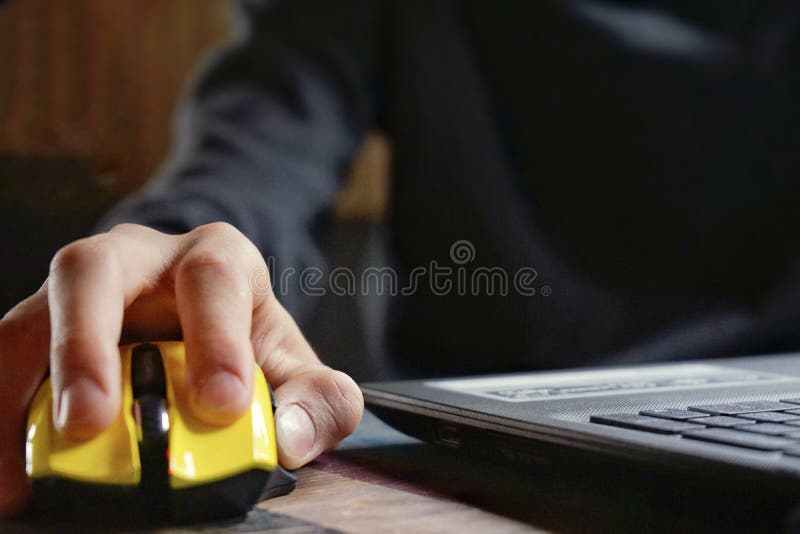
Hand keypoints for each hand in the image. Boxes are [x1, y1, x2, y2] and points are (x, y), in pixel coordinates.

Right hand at [0, 222, 362, 515]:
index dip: (216, 337)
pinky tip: (9, 478)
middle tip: (90, 423)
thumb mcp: (298, 371)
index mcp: (215, 258)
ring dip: (19, 387)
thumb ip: (319, 401)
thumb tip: (289, 437)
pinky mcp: (45, 330)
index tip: (222, 406)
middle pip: (93, 270)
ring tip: (21, 473)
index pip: (212, 278)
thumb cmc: (250, 350)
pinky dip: (4, 413)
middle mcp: (139, 261)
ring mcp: (83, 293)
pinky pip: (11, 359)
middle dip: (86, 344)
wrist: (209, 334)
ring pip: (32, 315)